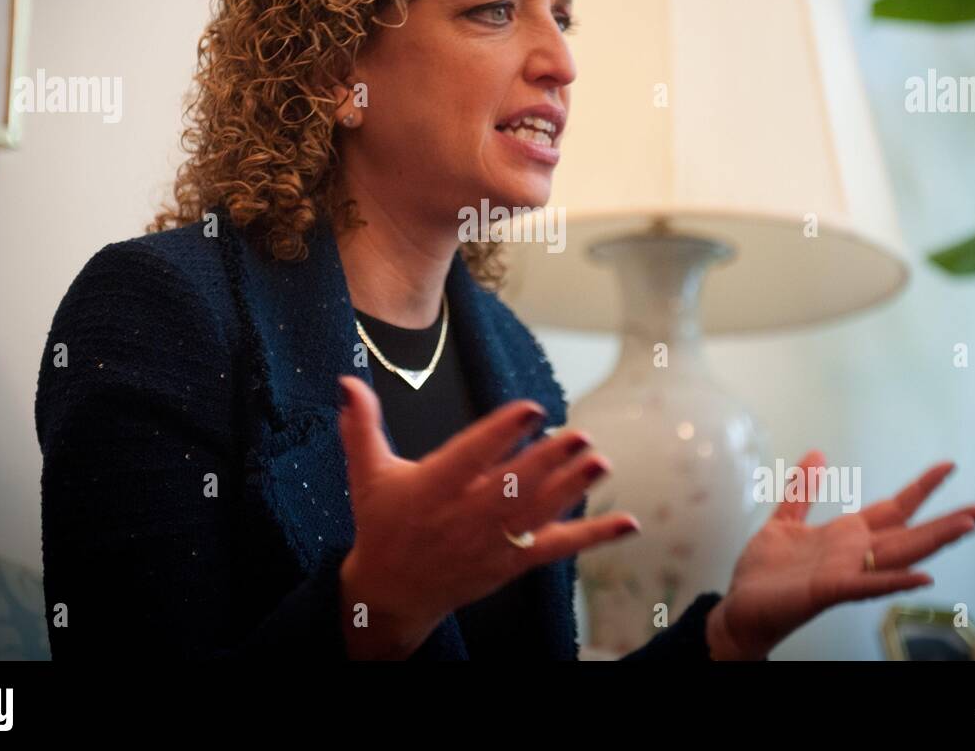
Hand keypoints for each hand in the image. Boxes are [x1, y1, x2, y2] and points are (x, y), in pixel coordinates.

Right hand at [335, 375, 638, 657]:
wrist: (391, 593)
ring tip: (599, 461)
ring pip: (538, 513)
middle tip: (580, 434)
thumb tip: (347, 381)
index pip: (470, 457)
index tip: (529, 409)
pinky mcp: (512, 563)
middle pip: (512, 487)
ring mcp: (491, 543)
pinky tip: (628, 522)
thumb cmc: (382, 524)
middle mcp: (464, 517)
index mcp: (431, 489)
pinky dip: (594, 537)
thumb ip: (362, 426)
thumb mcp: (367, 474)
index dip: (501, 433)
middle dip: (548, 462)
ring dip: (572, 488)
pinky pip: (556, 548)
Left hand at [706, 451, 974, 660]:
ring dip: (932, 543)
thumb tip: (817, 453)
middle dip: (945, 522)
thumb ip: (803, 491)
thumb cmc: (766, 572)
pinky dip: (894, 581)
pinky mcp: (828, 590)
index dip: (920, 488)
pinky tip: (923, 578)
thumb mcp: (784, 521)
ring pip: (898, 556)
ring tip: (966, 528)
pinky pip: (866, 585)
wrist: (741, 606)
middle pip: (908, 533)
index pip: (893, 508)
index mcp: (846, 536)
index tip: (949, 466)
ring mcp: (846, 573)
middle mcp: (854, 554)